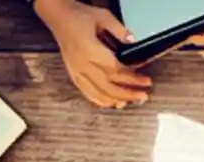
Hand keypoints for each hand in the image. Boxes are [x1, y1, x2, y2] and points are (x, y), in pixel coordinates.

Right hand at [35, 0, 151, 107]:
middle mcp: (82, 64)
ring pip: (98, 93)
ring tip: (132, 101)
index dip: (132, 78)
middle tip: (144, 96)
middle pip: (108, 86)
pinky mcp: (73, 73)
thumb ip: (119, 30)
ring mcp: (76, 71)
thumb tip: (133, 41)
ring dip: (117, 100)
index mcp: (89, 50)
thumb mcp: (102, 16)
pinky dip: (101, 100)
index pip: (115, 70)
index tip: (145, 81)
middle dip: (128, 93)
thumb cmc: (78, 15)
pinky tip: (113, 103)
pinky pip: (87, 92)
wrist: (57, 16)